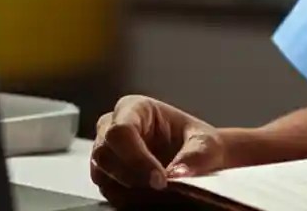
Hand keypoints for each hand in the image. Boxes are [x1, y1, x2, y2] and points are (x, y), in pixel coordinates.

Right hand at [90, 95, 233, 207]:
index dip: (136, 158)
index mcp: (136, 108)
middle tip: (160, 188)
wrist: (199, 158)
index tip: (161, 179)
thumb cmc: (199, 142)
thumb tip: (178, 173)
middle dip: (132, 175)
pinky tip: (147, 198)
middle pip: (104, 152)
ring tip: (156, 194)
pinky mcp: (106, 173)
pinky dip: (124, 197)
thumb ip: (196, 155)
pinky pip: (105, 188)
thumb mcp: (206, 143)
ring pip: (100, 172)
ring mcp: (106, 150)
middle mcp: (113, 126)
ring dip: (127, 188)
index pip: (121, 131)